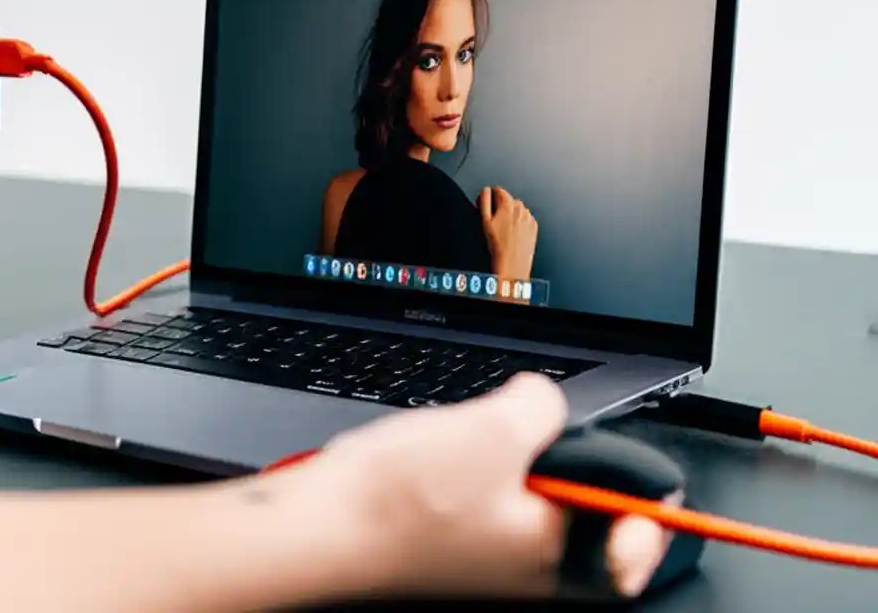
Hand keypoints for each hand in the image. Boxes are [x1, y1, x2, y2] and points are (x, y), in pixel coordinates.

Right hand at [290, 374, 669, 601]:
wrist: (319, 527)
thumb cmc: (401, 507)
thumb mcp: (495, 429)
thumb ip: (541, 406)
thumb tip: (541, 400)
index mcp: (557, 558)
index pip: (635, 545)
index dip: (647, 502)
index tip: (647, 474)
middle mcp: (524, 568)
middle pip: (579, 512)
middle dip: (562, 461)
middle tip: (544, 438)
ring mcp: (482, 556)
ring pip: (525, 498)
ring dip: (510, 459)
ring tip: (477, 440)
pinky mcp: (445, 539)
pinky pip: (480, 497)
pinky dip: (471, 469)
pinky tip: (440, 452)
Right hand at [480, 185, 537, 281]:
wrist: (513, 263)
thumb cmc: (498, 245)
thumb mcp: (485, 221)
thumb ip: (484, 201)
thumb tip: (485, 190)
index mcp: (508, 204)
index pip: (499, 190)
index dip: (490, 197)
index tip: (486, 206)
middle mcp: (521, 208)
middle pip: (509, 200)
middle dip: (501, 207)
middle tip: (495, 222)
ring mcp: (529, 217)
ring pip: (518, 209)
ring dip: (511, 215)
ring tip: (504, 230)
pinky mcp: (534, 226)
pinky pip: (526, 219)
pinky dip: (520, 223)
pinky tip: (513, 234)